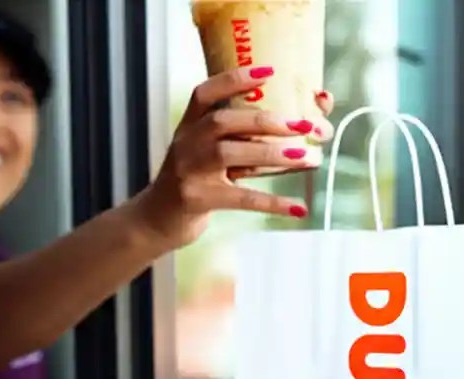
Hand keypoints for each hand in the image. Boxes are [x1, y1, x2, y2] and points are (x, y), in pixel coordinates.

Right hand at [129, 66, 335, 248]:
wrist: (156, 221)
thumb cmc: (194, 185)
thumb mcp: (208, 156)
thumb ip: (241, 143)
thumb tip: (295, 135)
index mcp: (189, 127)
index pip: (206, 94)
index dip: (235, 80)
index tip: (269, 73)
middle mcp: (187, 144)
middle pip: (223, 121)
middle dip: (265, 120)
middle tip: (302, 125)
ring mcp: (189, 172)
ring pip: (231, 154)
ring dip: (273, 154)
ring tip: (307, 157)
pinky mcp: (198, 200)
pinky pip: (241, 198)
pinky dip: (272, 202)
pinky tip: (298, 207)